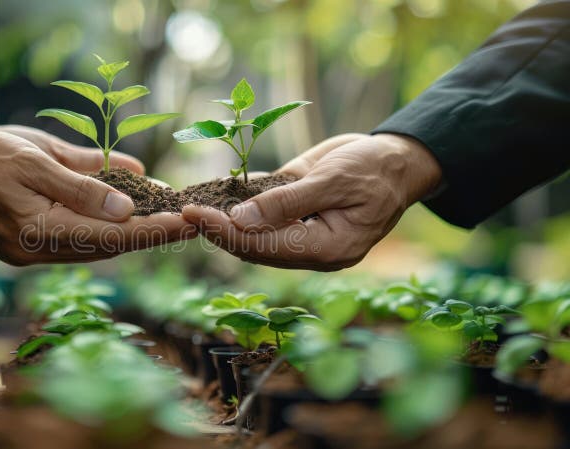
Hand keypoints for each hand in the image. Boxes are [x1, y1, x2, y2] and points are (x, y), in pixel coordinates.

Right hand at [0, 129, 195, 264]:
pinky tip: (128, 215)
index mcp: (37, 230)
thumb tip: (126, 207)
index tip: (188, 221)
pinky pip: (80, 241)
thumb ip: (81, 184)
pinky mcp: (31, 248)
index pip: (109, 237)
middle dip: (150, 234)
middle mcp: (37, 251)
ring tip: (167, 217)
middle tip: (189, 219)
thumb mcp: (37, 158)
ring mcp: (33, 254)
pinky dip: (106, 228)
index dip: (153, 231)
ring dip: (131, 233)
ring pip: (96, 247)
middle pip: (108, 248)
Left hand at [182, 133, 441, 269]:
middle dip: (217, 231)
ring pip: (255, 238)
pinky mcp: (299, 222)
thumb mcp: (331, 178)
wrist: (396, 161)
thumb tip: (240, 219)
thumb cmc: (373, 168)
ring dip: (223, 224)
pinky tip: (213, 200)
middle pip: (255, 248)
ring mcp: (306, 238)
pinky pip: (264, 221)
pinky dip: (240, 210)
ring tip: (189, 210)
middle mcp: (313, 251)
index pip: (265, 247)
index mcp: (328, 249)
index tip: (193, 214)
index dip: (225, 232)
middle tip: (181, 213)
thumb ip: (287, 201)